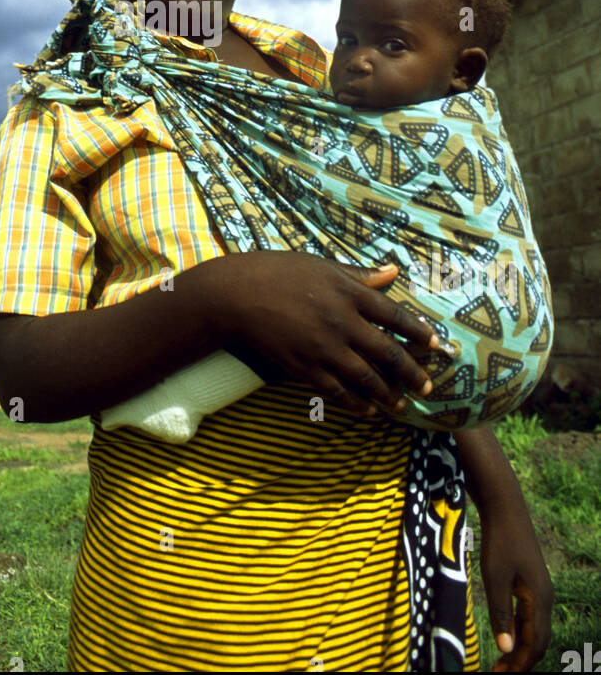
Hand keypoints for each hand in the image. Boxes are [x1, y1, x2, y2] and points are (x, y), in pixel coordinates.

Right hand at [213, 252, 439, 417]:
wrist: (237, 296)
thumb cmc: (280, 272)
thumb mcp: (322, 265)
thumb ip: (360, 274)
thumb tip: (394, 272)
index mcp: (349, 292)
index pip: (395, 315)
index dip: (419, 331)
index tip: (436, 344)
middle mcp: (342, 323)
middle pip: (387, 352)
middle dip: (411, 372)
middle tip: (428, 387)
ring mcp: (323, 348)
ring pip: (365, 377)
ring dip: (387, 393)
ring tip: (402, 404)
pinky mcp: (304, 367)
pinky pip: (336, 390)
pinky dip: (355, 402)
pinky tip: (367, 409)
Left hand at [478, 496, 552, 671]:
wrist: (506, 509)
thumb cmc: (499, 541)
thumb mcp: (495, 579)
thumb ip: (501, 615)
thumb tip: (507, 651)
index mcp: (539, 600)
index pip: (535, 644)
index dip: (520, 664)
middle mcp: (545, 598)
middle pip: (538, 641)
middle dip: (521, 661)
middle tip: (499, 674)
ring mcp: (540, 590)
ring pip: (535, 630)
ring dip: (521, 648)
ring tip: (502, 662)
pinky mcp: (532, 583)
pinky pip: (531, 617)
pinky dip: (520, 632)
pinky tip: (507, 636)